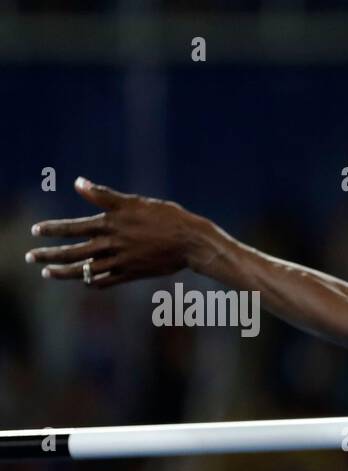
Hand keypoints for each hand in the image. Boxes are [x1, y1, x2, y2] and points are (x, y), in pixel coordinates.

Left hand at [26, 177, 199, 287]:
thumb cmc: (166, 217)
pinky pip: (108, 281)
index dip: (53, 230)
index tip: (35, 232)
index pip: (73, 228)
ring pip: (87, 269)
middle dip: (50, 255)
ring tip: (47, 273)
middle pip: (74, 252)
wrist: (190, 241)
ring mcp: (122, 261)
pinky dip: (94, 282)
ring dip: (64, 272)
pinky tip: (85, 283)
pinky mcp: (134, 273)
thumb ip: (104, 195)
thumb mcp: (134, 202)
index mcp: (110, 224)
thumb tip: (78, 182)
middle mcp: (112, 245)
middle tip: (30, 258)